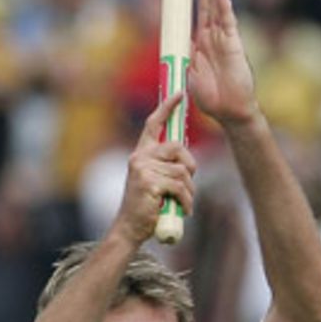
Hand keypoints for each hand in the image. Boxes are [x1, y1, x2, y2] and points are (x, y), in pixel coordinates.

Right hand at [115, 92, 196, 244]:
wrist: (130, 228)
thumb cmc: (147, 206)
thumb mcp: (156, 181)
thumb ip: (166, 166)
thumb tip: (186, 159)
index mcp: (141, 153)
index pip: (153, 124)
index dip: (167, 107)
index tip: (180, 93)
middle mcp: (140, 157)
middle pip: (178, 147)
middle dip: (190, 166)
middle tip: (188, 183)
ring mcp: (143, 169)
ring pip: (182, 171)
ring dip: (189, 191)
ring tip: (182, 203)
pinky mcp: (149, 183)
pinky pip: (180, 186)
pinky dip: (186, 201)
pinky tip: (182, 210)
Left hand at [187, 0, 259, 127]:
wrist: (229, 112)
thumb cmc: (211, 98)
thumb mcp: (189, 74)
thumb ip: (186, 56)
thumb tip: (180, 42)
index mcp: (201, 44)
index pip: (199, 15)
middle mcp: (213, 39)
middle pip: (210, 6)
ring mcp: (224, 40)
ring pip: (220, 8)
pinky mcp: (234, 45)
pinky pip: (228, 21)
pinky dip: (225, 6)